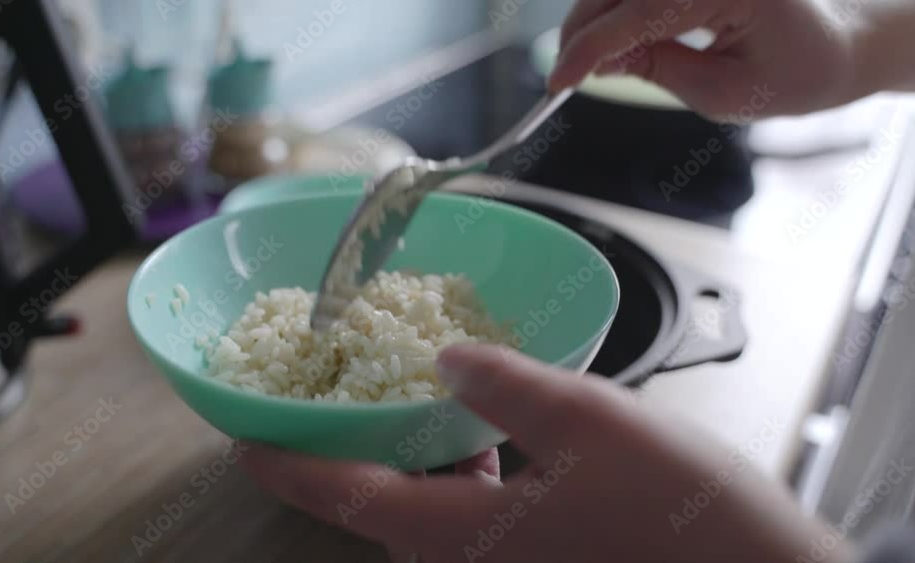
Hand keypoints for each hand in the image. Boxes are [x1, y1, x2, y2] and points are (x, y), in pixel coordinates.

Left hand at [240, 344, 854, 561]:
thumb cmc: (677, 515)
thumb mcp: (592, 425)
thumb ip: (507, 387)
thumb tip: (444, 354)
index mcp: (459, 533)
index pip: (342, 497)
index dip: (283, 465)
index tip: (237, 439)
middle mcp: (465, 559)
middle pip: (374, 504)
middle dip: (339, 454)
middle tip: (316, 401)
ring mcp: (500, 560)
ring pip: (422, 506)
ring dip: (402, 455)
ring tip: (390, 400)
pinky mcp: (535, 552)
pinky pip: (468, 510)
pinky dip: (456, 467)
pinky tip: (480, 431)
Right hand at [550, 0, 914, 118]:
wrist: (839, 47)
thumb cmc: (796, 75)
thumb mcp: (723, 94)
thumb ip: (658, 70)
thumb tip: (600, 63)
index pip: (635, 13)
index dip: (588, 50)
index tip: (557, 82)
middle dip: (584, 32)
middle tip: (567, 78)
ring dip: (597, 21)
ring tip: (596, 65)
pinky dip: (618, 12)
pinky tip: (618, 43)